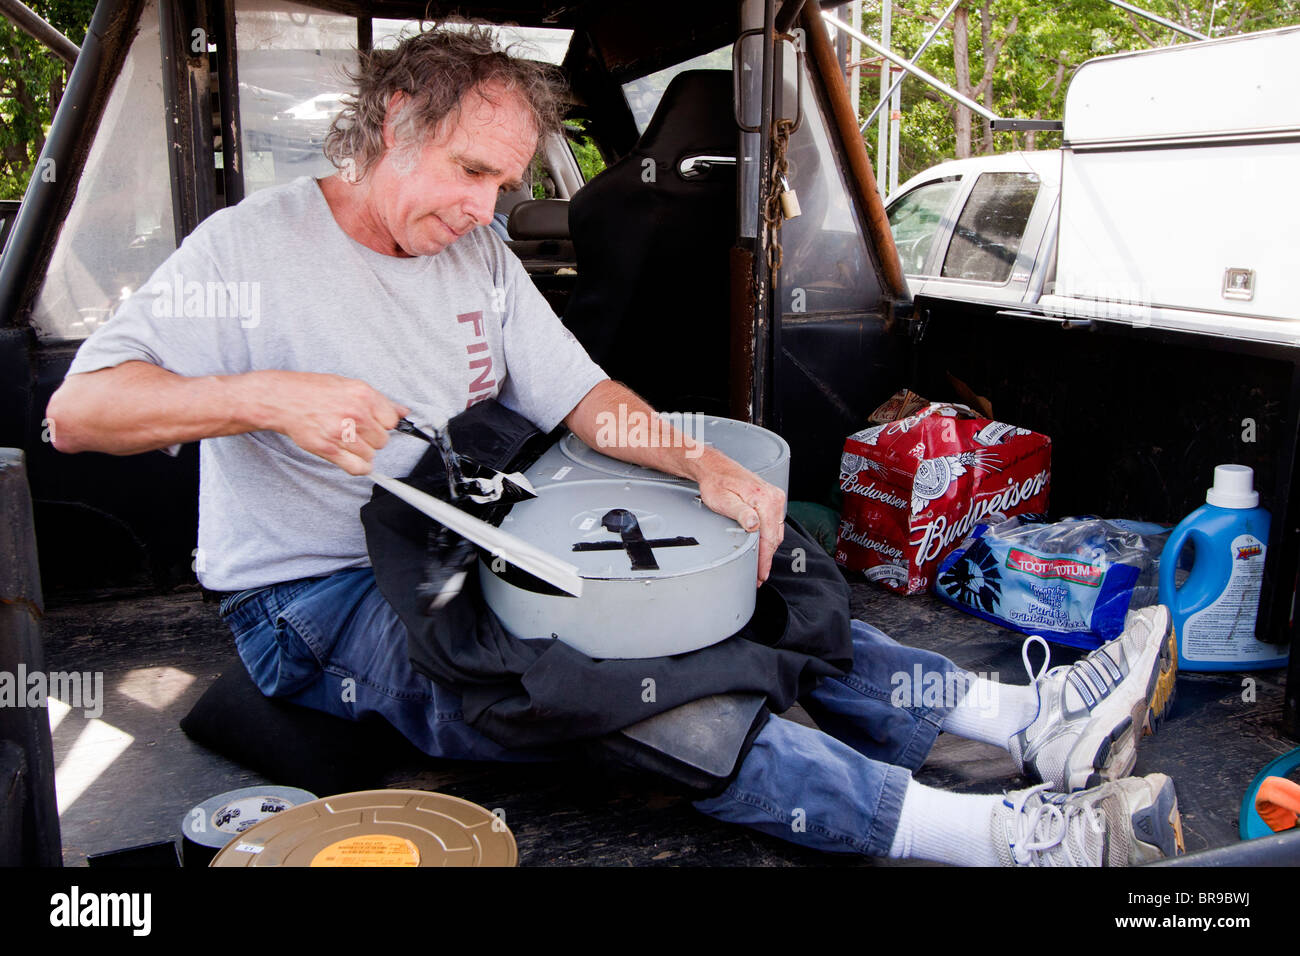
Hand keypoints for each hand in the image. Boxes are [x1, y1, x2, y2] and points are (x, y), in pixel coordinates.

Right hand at [246, 370, 407, 474]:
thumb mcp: (348, 385)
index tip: (374, 423)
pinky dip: (359, 467)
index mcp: (363, 394)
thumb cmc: (313, 390)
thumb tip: (403, 411)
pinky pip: (357, 468)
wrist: (281, 398)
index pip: (392, 420)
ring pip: (371, 455)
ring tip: (347, 440)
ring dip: (362, 452)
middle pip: (383, 440)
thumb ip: (378, 400)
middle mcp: (355, 413)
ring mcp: (341, 432)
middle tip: (356, 431)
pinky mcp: (328, 449)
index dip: (383, 424)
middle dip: (372, 438)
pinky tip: (352, 459)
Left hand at [694, 451, 785, 585]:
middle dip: (767, 558)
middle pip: (775, 536)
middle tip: (758, 575)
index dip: (765, 559)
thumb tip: (754, 525)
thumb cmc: (716, 483)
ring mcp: (775, 498)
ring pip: (776, 532)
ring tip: (759, 566)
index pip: (769, 536)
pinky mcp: (772, 499)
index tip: (761, 573)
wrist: (715, 468)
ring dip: (768, 549)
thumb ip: (740, 513)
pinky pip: (774, 524)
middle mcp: (774, 497)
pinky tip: (761, 547)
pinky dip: (769, 538)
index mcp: (764, 498)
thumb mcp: (723, 500)